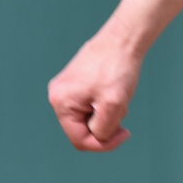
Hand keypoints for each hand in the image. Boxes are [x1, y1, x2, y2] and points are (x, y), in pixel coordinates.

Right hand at [47, 30, 142, 151]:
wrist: (123, 38)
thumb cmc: (117, 68)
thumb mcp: (113, 105)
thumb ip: (103, 129)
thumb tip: (98, 138)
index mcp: (61, 103)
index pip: (80, 140)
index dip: (104, 144)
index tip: (125, 133)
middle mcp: (58, 96)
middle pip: (83, 129)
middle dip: (106, 124)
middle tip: (122, 107)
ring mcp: (66, 89)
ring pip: (90, 117)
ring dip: (108, 112)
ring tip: (119, 93)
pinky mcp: (77, 83)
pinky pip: (91, 105)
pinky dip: (106, 103)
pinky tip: (115, 89)